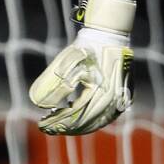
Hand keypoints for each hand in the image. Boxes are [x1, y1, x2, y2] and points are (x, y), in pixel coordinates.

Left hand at [29, 0, 134, 134]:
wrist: (109, 35)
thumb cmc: (86, 48)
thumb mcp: (66, 63)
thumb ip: (53, 84)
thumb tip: (40, 104)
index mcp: (102, 91)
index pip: (75, 115)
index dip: (57, 122)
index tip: (41, 125)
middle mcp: (115, 99)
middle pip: (86, 122)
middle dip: (64, 127)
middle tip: (46, 128)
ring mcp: (122, 100)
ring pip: (96, 122)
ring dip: (77, 127)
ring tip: (58, 126)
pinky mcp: (124, 98)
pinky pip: (106, 116)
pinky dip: (90, 121)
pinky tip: (75, 120)